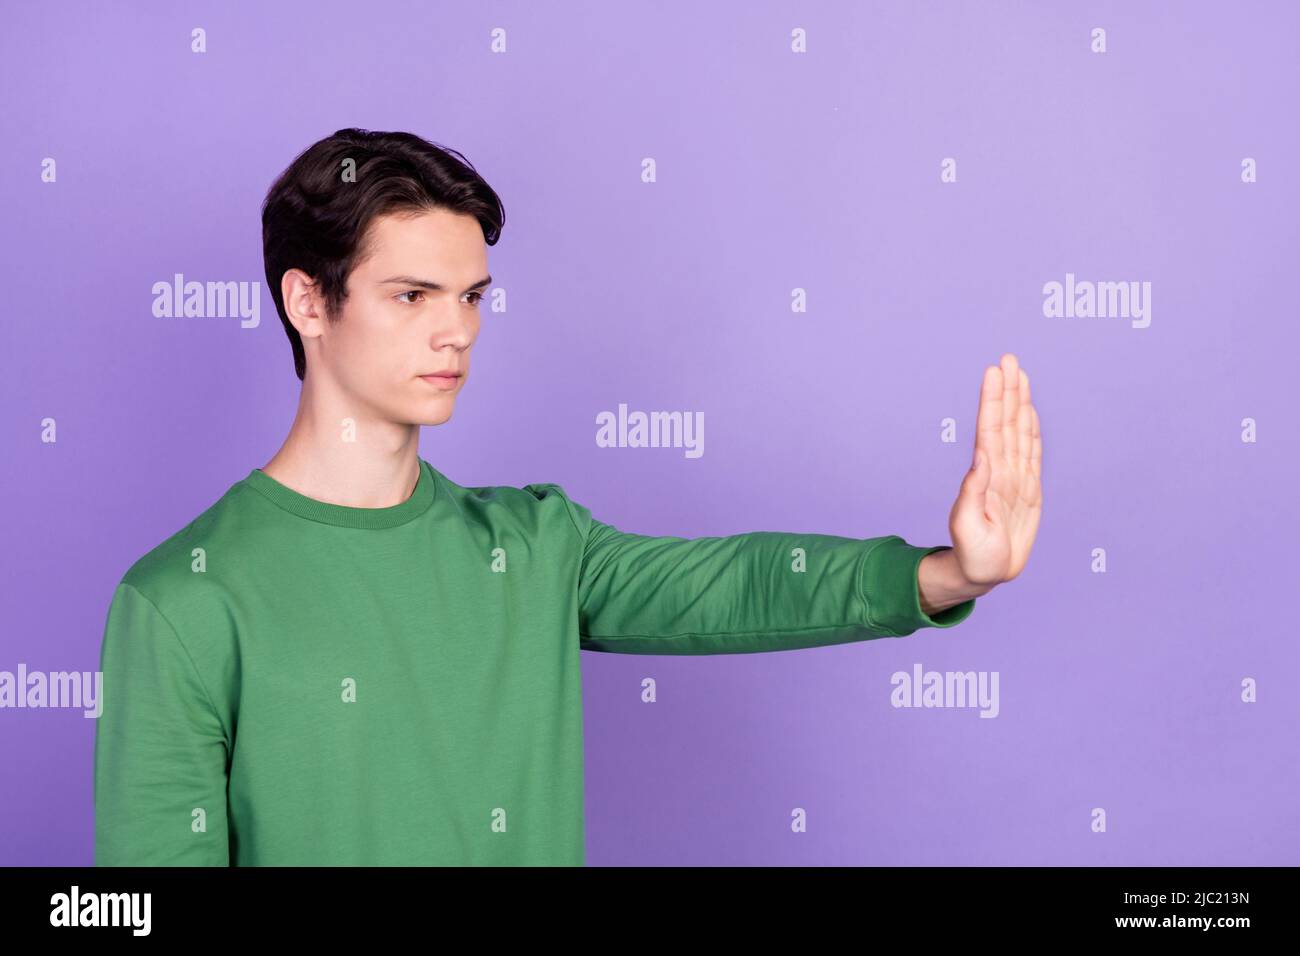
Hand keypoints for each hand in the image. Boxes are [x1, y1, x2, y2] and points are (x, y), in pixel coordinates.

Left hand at [948, 353, 1042, 586]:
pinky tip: (1029, 410)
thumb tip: (981, 460)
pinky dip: (1031, 429)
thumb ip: (973, 494)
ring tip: (1019, 373)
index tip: (994, 371)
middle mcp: (999, 470)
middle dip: (1007, 390)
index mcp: (985, 476)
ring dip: (1019, 402)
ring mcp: (1013, 477)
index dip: (993, 400)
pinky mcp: (1027, 488)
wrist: (983, 573)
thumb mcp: (969, 527)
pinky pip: (1032, 452)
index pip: (990, 429)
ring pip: (1018, 431)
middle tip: (1008, 358)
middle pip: (1006, 422)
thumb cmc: (973, 555)